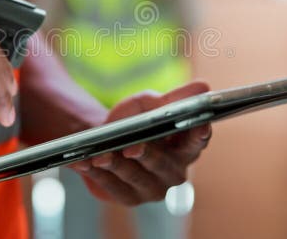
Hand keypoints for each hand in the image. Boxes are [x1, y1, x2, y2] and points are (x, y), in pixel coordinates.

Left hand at [69, 81, 211, 205]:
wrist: (104, 139)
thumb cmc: (134, 120)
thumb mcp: (150, 104)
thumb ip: (174, 98)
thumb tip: (204, 87)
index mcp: (186, 148)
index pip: (198, 142)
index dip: (200, 135)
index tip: (199, 125)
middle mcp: (174, 173)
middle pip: (163, 165)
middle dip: (148, 155)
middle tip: (133, 147)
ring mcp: (152, 189)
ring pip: (135, 177)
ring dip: (116, 166)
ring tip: (100, 156)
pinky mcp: (128, 198)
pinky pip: (111, 187)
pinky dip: (96, 174)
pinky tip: (82, 163)